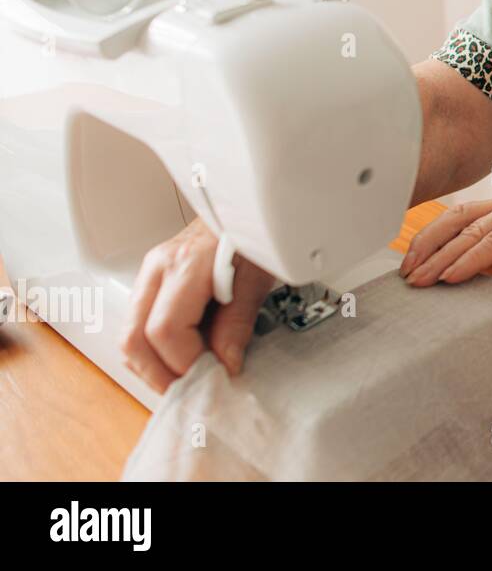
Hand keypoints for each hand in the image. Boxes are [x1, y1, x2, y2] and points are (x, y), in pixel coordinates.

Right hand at [119, 216, 277, 392]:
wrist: (243, 207)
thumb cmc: (253, 234)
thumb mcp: (257, 277)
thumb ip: (238, 323)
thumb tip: (225, 364)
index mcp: (185, 265)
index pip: (164, 330)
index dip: (183, 363)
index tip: (209, 377)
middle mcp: (158, 269)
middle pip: (132, 339)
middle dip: (158, 375)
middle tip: (190, 390)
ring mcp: (150, 273)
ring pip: (128, 335)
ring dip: (152, 366)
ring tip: (187, 377)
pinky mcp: (152, 280)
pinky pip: (137, 325)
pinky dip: (152, 350)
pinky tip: (179, 356)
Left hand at [400, 193, 491, 297]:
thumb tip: (485, 299)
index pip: (458, 222)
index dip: (432, 242)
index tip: (412, 266)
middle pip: (453, 220)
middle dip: (425, 247)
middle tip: (404, 274)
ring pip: (468, 232)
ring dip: (440, 257)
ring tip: (419, 280)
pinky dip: (468, 260)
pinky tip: (451, 277)